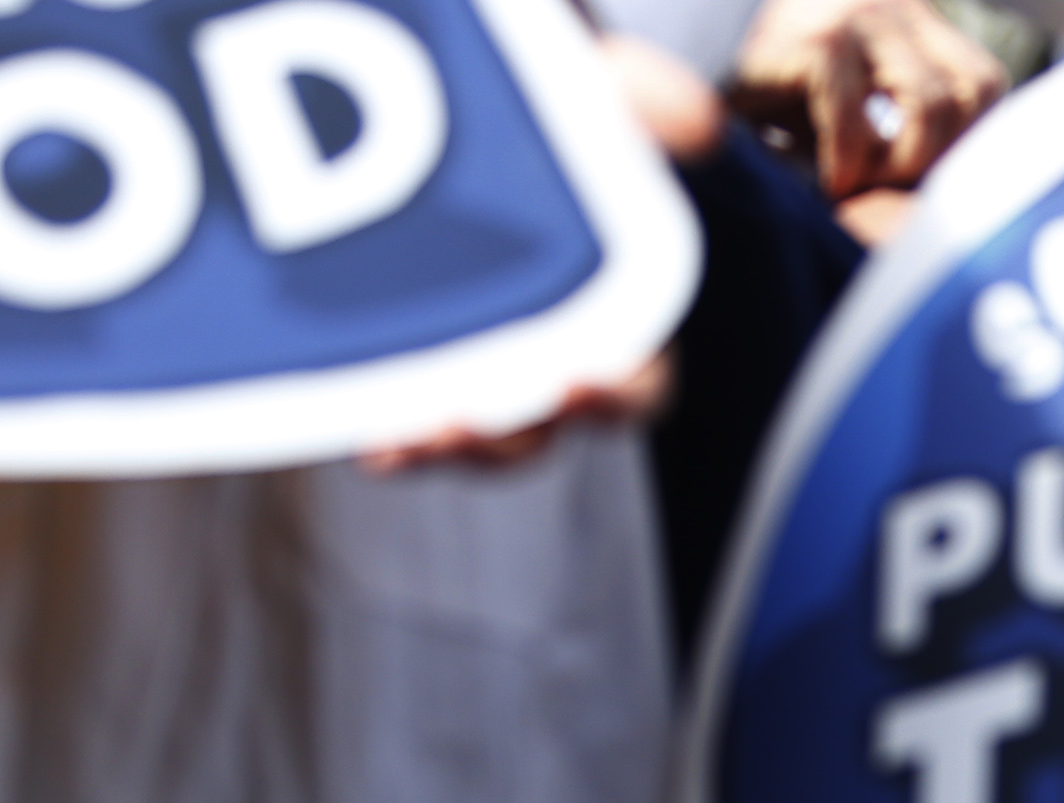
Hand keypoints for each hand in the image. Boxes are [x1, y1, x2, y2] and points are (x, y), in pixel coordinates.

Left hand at [355, 34, 708, 472]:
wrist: (473, 113)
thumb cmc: (559, 118)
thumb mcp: (603, 96)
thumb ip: (647, 105)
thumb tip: (696, 127)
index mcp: (621, 321)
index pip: (636, 385)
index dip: (614, 394)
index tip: (580, 381)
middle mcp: (556, 364)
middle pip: (543, 432)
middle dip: (504, 438)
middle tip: (461, 420)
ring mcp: (490, 376)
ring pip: (477, 441)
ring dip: (443, 446)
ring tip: (405, 433)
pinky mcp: (425, 373)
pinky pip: (412, 426)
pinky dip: (392, 439)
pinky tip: (367, 436)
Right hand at [729, 0, 1007, 198]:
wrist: (687, 61)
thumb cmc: (763, 100)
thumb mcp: (842, 109)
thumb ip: (891, 130)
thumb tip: (941, 199)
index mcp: (910, 22)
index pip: (986, 84)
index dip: (967, 143)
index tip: (921, 181)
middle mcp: (894, 8)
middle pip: (975, 92)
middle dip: (937, 160)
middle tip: (883, 186)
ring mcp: (859, 16)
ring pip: (932, 104)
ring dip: (896, 166)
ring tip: (854, 182)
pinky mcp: (817, 41)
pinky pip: (857, 115)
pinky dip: (844, 164)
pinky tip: (820, 180)